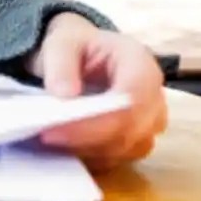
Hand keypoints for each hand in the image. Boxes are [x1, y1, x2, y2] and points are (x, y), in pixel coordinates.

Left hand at [29, 13, 167, 170]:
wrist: (81, 53)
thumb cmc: (76, 46)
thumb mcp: (60, 43)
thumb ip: (61, 64)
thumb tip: (64, 94)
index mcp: (140, 63)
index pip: (131, 101)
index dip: (96, 121)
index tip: (56, 129)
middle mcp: (153, 95)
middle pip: (132, 131)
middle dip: (88, 138)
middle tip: (46, 136)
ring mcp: (149, 120)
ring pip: (126, 148)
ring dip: (88, 149)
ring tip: (53, 137)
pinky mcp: (137, 138)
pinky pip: (119, 157)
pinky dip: (91, 155)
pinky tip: (66, 144)